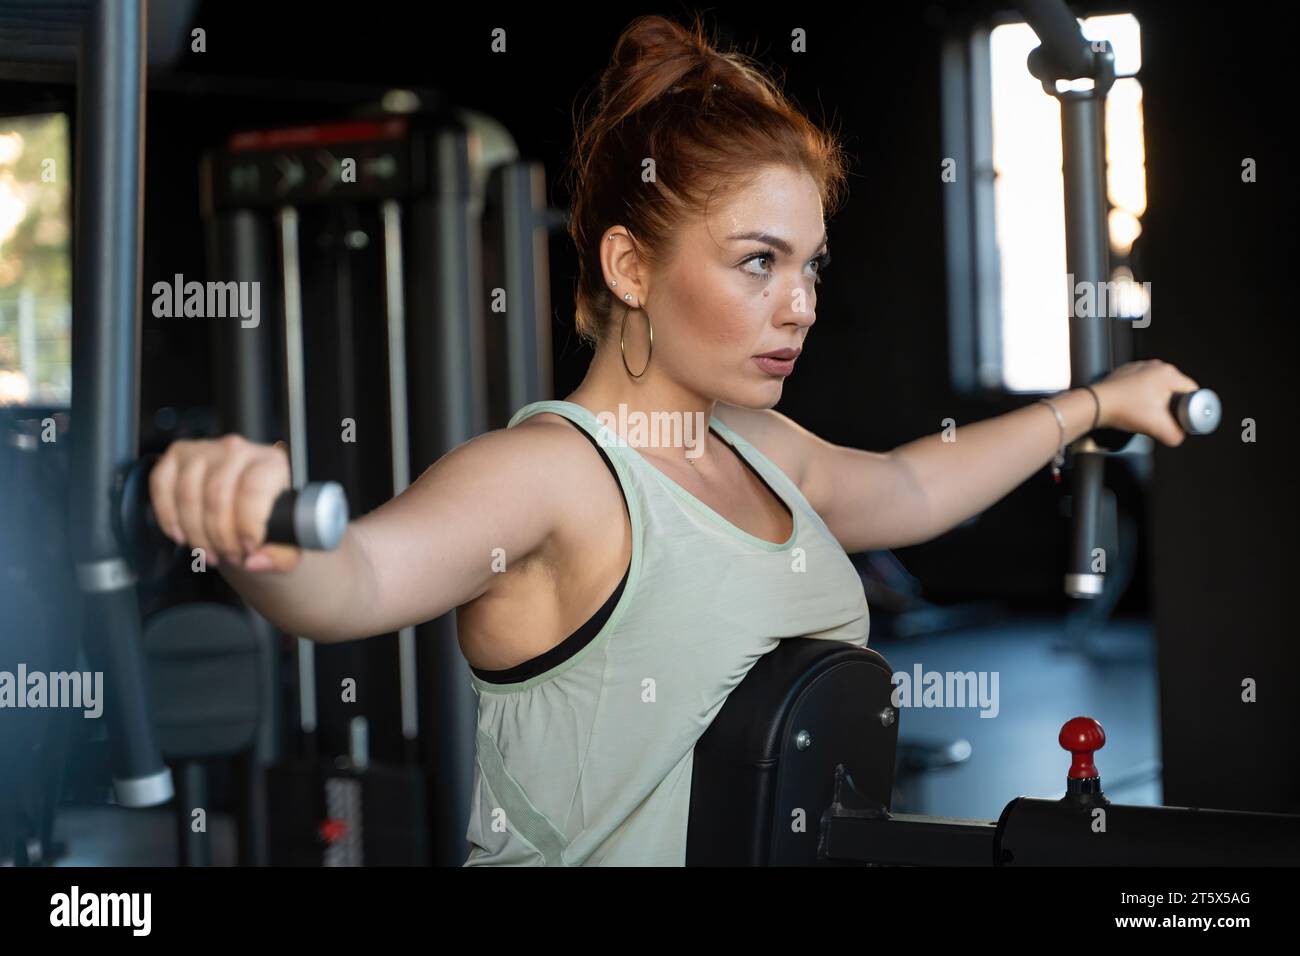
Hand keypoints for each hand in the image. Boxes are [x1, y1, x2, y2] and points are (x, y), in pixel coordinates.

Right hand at [149, 434, 301, 571]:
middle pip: (217, 497)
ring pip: (188, 496)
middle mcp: (238, 449)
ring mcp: (205, 449)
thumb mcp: (287, 540)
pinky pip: (162, 485)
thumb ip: (281, 556)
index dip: (247, 525)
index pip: (253, 489)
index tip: (249, 548)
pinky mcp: (178, 455)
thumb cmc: (268, 518)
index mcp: (272, 462)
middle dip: (221, 537)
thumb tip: (255, 561)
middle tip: (230, 556)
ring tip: (211, 552)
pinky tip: (181, 535)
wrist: (249, 504)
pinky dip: (168, 515)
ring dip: (196, 534)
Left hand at [1093, 359, 1200, 446]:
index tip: (1183, 417)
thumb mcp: (1157, 427)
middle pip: (1176, 389)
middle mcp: (1156, 366)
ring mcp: (1140, 367)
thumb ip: (1175, 435)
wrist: (1096, 404)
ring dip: (1157, 400)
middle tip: (1164, 418)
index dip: (1191, 406)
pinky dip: (1143, 395)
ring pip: (1159, 387)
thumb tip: (1179, 436)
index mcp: (1169, 374)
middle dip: (1173, 404)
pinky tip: (1135, 406)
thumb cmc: (1125, 411)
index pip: (1192, 391)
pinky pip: (1143, 384)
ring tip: (1147, 413)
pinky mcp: (1127, 372)